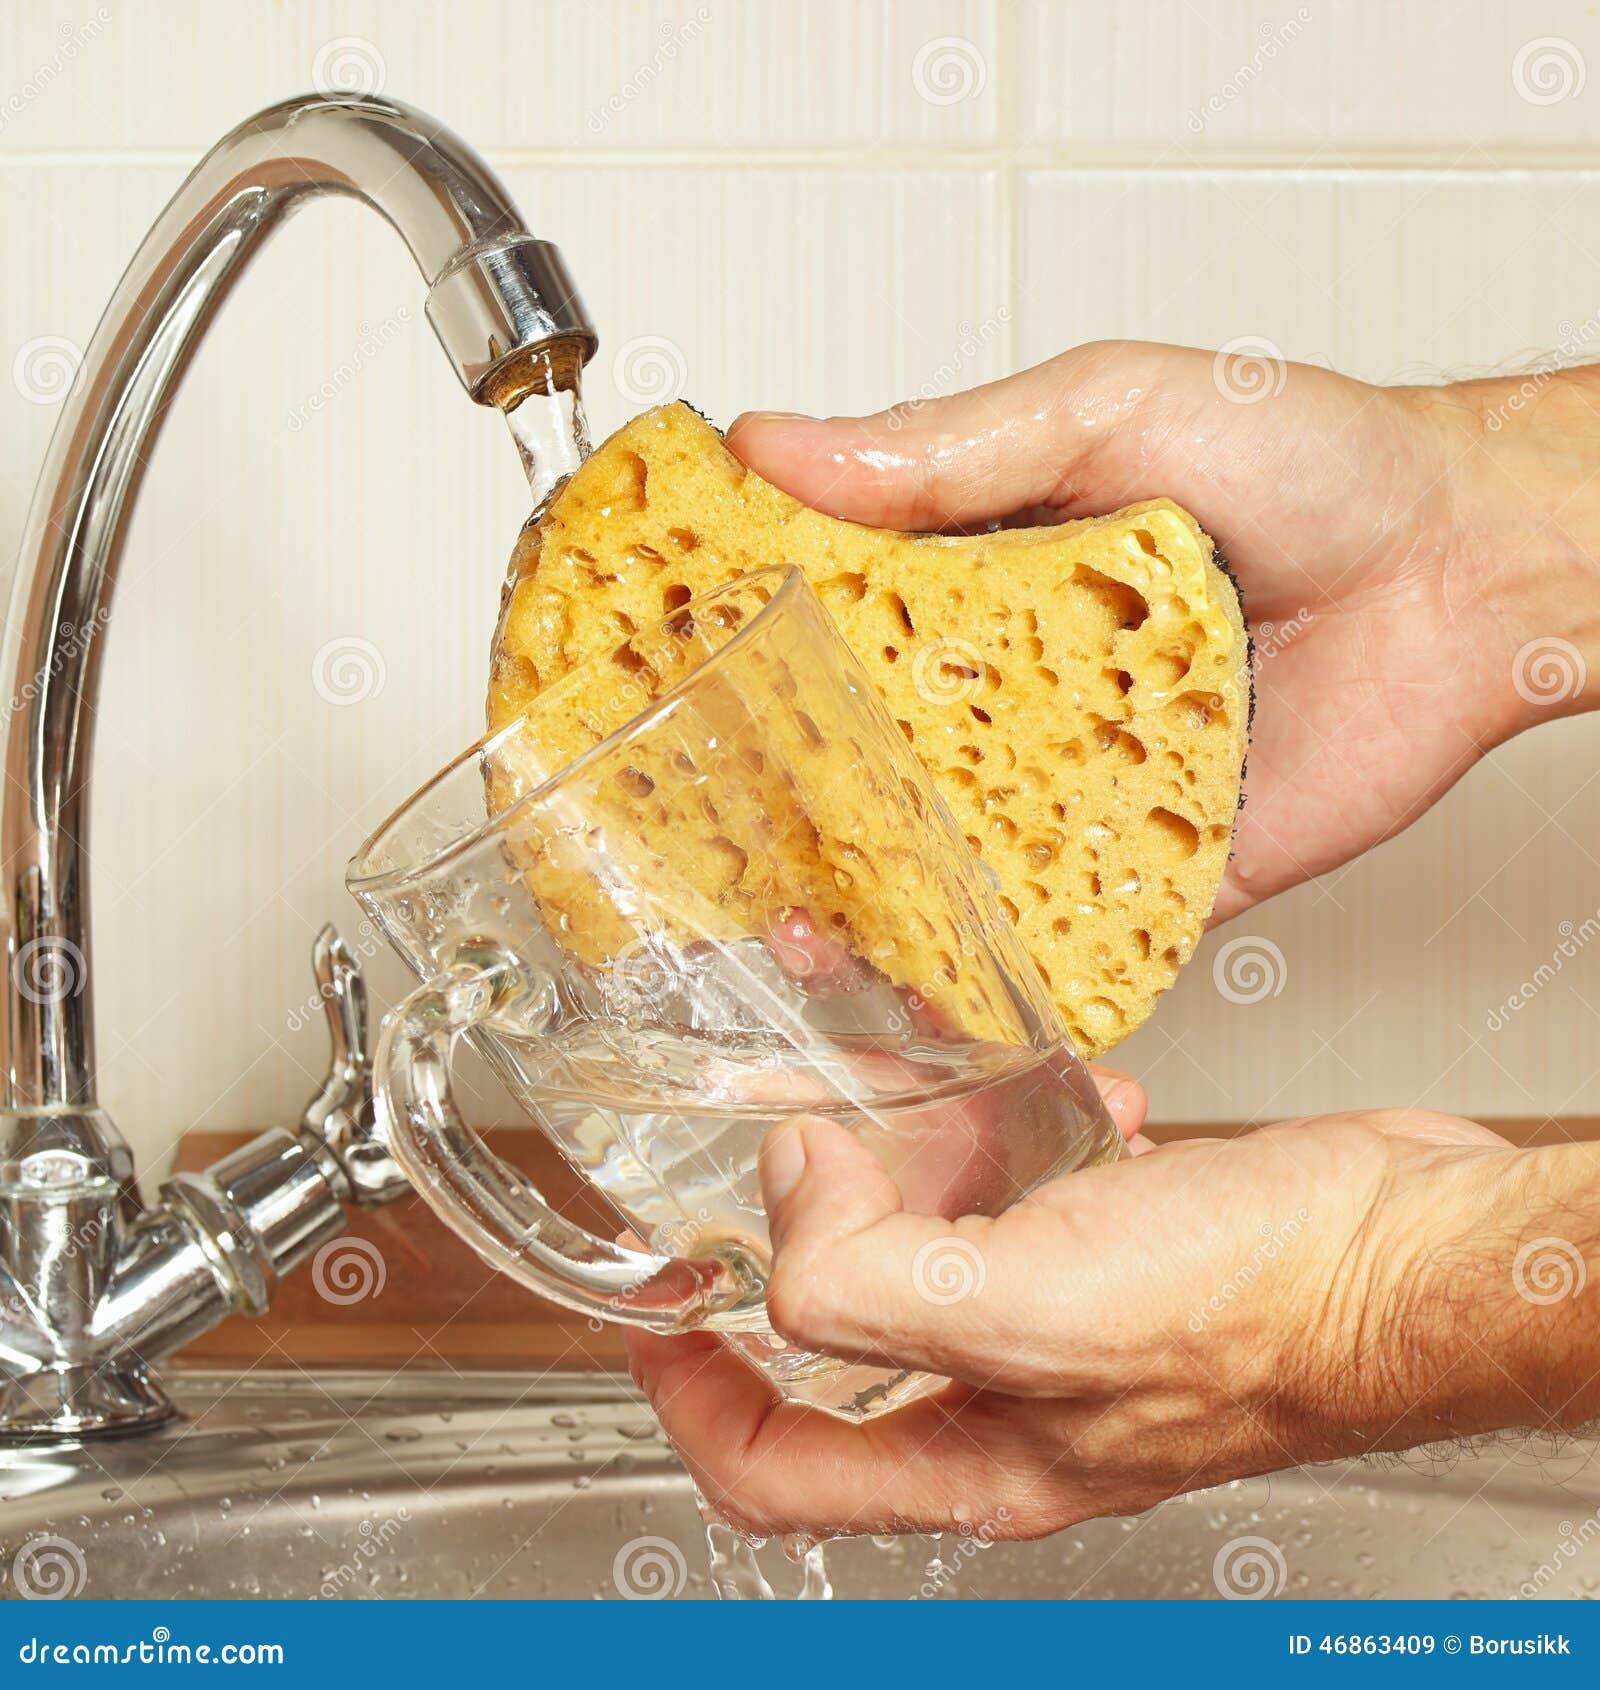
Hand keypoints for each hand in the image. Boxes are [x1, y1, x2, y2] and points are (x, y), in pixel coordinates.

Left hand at [626, 1089, 1599, 1539]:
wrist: (1418, 1249)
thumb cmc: (1271, 1307)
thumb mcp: (1038, 1311)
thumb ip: (869, 1277)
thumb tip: (785, 1193)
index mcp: (974, 1452)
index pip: (773, 1468)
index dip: (689, 1396)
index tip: (651, 1314)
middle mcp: (1010, 1392)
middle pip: (846, 1325)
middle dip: (814, 1220)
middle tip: (802, 1130)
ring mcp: (1068, 1316)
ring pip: (936, 1233)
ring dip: (920, 1154)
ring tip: (933, 1086)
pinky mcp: (1120, 1241)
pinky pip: (1030, 1181)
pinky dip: (1025, 1126)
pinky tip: (1066, 1094)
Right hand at [728, 348, 1599, 920]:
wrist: (1463, 571)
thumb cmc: (1312, 464)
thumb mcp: (1114, 408)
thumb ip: (957, 443)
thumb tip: (787, 445)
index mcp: (989, 579)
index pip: (841, 624)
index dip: (755, 654)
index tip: (670, 678)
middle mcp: (1023, 692)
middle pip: (880, 760)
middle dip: (795, 805)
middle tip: (713, 833)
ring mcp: (1080, 786)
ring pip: (952, 859)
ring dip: (876, 897)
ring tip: (801, 925)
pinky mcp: (1153, 869)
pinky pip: (1062, 927)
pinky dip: (1001, 961)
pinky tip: (929, 982)